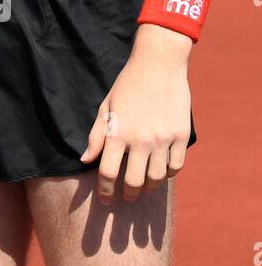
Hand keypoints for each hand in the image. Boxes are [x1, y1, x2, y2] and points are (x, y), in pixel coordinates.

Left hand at [80, 30, 191, 203]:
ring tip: (143, 188)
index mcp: (118, 133)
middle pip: (134, 182)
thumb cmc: (127, 84)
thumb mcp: (106, 107)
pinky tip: (161, 173)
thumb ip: (96, 136)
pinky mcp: (181, 136)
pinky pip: (175, 167)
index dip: (105, 191)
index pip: (108, 173)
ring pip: (156, 178)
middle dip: (128, 195)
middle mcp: (141, 139)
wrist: (158, 64)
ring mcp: (163, 139)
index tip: (105, 200)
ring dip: (149, 188)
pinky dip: (167, 174)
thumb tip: (85, 160)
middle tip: (126, 198)